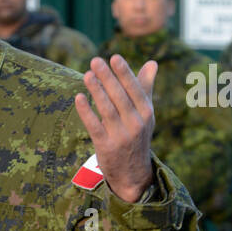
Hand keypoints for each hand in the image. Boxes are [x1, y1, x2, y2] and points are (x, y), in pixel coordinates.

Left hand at [74, 55, 157, 203]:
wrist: (133, 173)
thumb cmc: (137, 136)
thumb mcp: (145, 114)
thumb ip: (145, 87)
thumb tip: (152, 62)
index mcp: (146, 112)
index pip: (135, 89)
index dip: (124, 73)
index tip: (114, 57)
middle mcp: (136, 123)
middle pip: (120, 97)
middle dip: (107, 78)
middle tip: (95, 61)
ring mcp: (121, 136)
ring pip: (107, 110)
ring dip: (96, 91)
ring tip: (87, 75)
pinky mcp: (106, 147)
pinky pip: (95, 126)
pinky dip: (86, 112)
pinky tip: (79, 98)